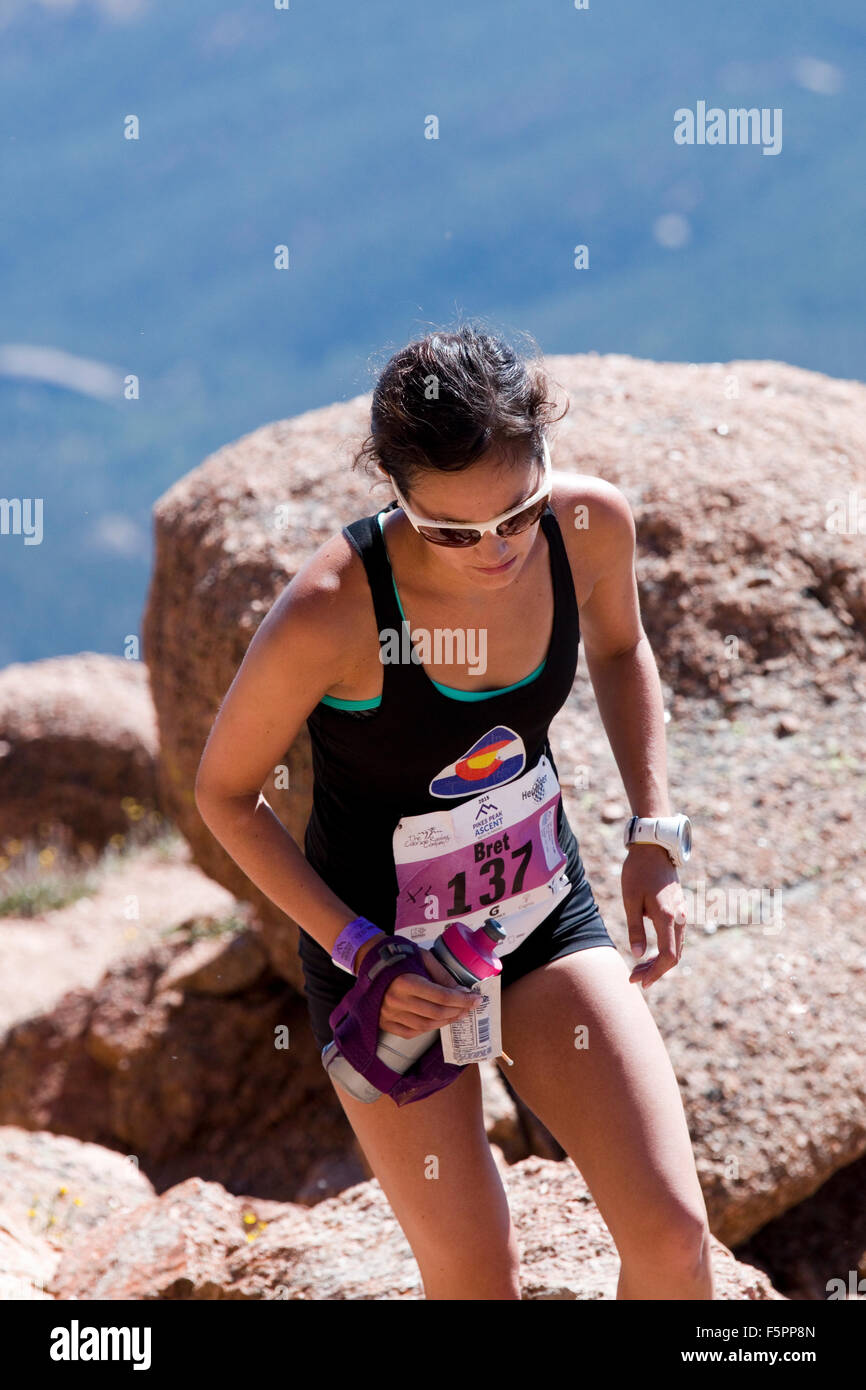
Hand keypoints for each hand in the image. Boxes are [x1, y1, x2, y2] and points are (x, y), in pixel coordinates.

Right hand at [380, 946, 482, 1038]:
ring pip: (426, 1025)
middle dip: (458, 1011)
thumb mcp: (422, 957)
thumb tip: (461, 991)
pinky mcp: (384, 1023)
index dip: (462, 999)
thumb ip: (442, 975)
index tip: (476, 999)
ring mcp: (388, 1015)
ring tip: (457, 1014)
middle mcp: (396, 1001)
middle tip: (470, 1007)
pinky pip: (411, 1032)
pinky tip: (438, 1021)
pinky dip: (428, 1029)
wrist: (370, 961)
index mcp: (405, 982)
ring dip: (446, 1021)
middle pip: (436, 1013)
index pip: (442, 996)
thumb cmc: (399, 955)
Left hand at [622, 844, 687, 990]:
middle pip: (674, 955)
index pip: (667, 955)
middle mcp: (680, 918)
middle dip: (655, 971)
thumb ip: (636, 928)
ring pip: (676, 947)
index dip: (654, 972)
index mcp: (667, 917)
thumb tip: (638, 955)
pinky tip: (648, 953)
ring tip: (638, 969)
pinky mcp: (679, 909)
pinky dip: (664, 949)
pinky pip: (676, 937)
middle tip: (634, 978)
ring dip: (659, 962)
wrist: (654, 847)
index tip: (638, 981)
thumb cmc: (638, 871)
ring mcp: (682, 913)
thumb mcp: (631, 900)